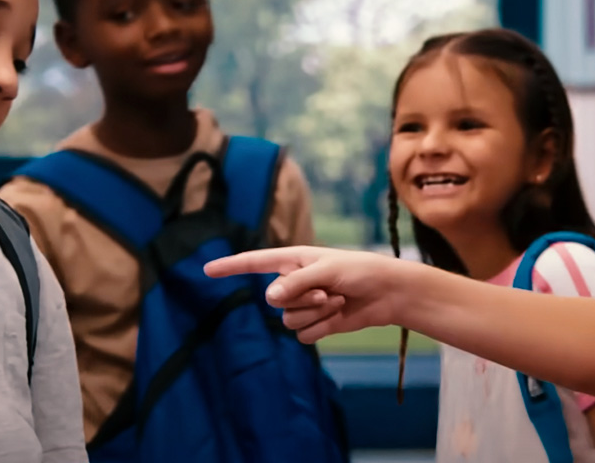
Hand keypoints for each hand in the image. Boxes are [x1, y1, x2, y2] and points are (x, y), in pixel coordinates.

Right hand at [205, 246, 412, 343]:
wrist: (387, 293)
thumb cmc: (360, 271)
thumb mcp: (328, 270)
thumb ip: (297, 282)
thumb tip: (270, 297)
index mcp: (294, 260)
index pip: (255, 263)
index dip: (231, 266)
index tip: (207, 270)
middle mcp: (294, 283)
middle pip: (276, 300)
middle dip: (303, 299)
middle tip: (328, 290)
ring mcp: (304, 305)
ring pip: (288, 320)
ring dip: (315, 314)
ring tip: (337, 301)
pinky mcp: (316, 324)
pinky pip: (303, 334)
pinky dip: (322, 328)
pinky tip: (338, 316)